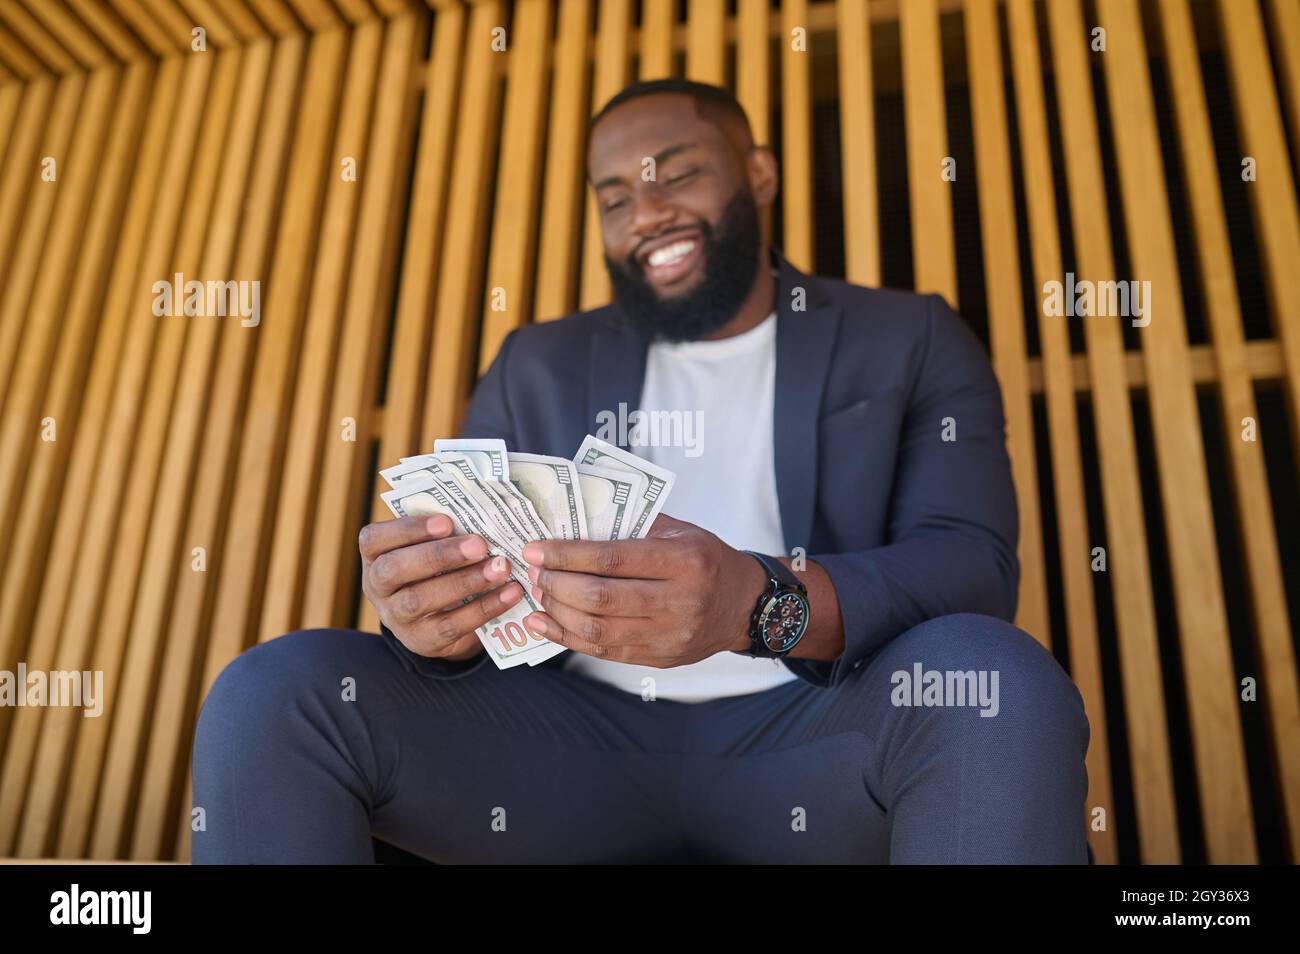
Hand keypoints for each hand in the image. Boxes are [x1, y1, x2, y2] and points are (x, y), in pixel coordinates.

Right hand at [359, 514, 522, 660]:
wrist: (435, 617)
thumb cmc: (434, 568)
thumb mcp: (429, 547)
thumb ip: (443, 532)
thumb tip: (481, 513)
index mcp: (375, 555)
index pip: (375, 539)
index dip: (408, 529)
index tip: (446, 521)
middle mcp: (377, 587)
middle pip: (395, 569)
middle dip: (439, 555)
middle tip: (479, 545)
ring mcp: (396, 617)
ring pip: (420, 599)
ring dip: (464, 582)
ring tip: (499, 568)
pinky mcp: (422, 641)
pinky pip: (450, 625)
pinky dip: (484, 608)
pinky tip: (509, 593)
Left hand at [519, 514, 766, 666]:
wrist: (745, 605)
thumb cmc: (706, 559)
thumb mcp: (681, 531)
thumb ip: (634, 525)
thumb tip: (574, 521)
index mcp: (684, 560)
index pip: (613, 559)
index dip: (567, 555)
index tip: (535, 549)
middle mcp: (680, 601)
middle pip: (601, 597)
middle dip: (557, 584)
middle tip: (533, 571)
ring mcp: (670, 635)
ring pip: (598, 629)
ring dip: (558, 611)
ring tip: (538, 593)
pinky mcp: (660, 658)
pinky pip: (605, 650)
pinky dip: (568, 637)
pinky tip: (545, 622)